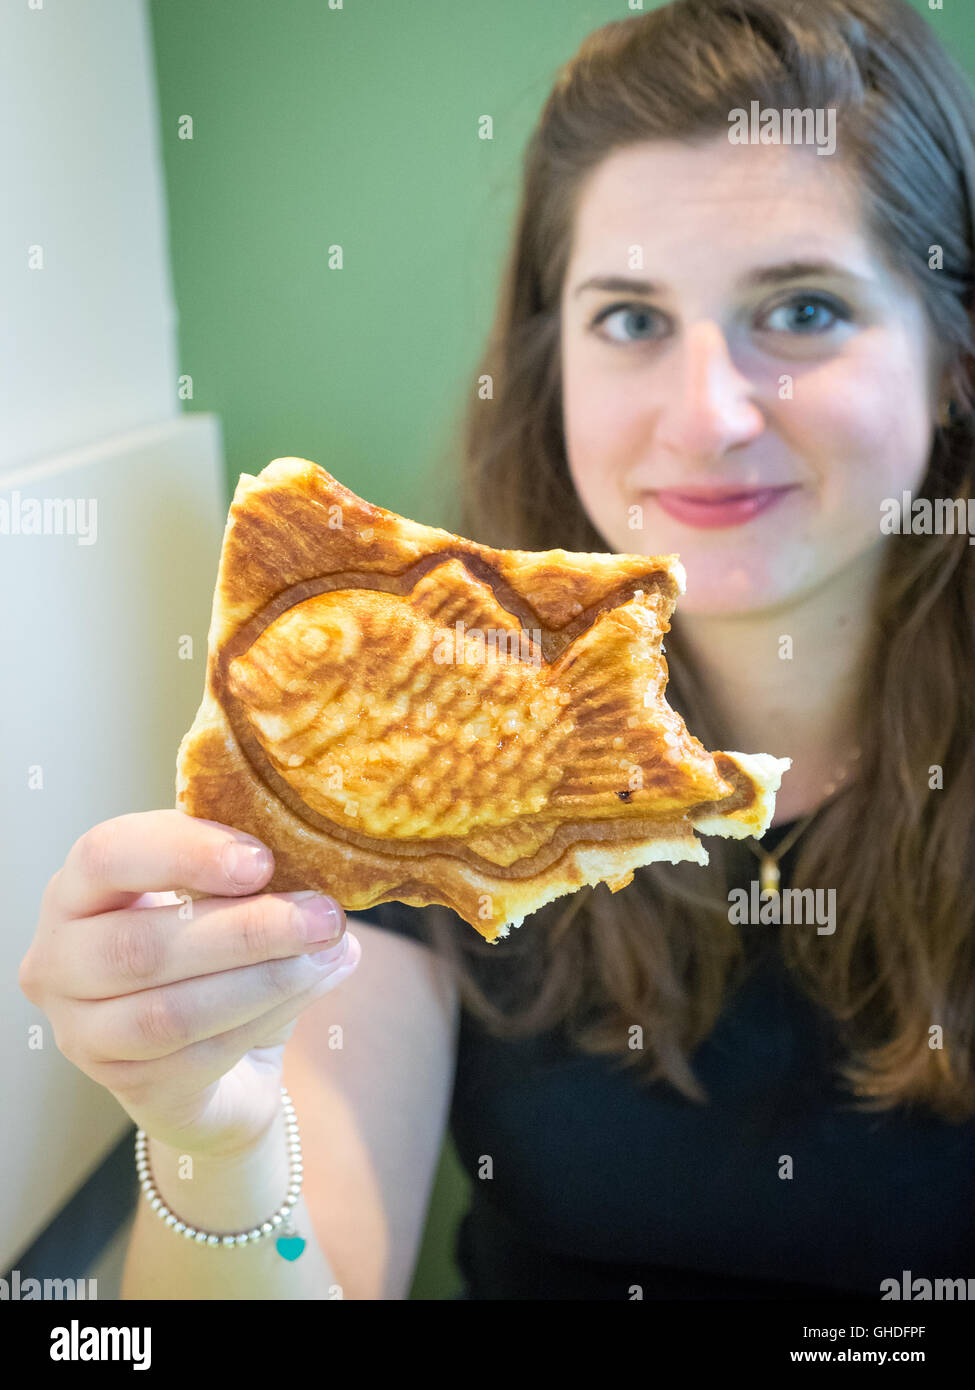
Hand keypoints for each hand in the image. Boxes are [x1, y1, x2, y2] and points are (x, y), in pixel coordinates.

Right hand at [18, 809, 360, 1160]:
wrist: (217, 1063)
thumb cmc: (213, 957)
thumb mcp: (222, 899)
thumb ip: (248, 877)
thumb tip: (320, 864)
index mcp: (76, 891)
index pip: (106, 856)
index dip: (184, 854)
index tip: (263, 861)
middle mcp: (58, 960)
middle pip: (141, 945)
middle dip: (246, 929)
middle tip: (324, 915)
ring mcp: (82, 1033)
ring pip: (170, 1011)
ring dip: (265, 978)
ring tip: (331, 951)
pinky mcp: (126, 1086)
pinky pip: (200, 1054)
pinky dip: (266, 1016)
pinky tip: (314, 985)